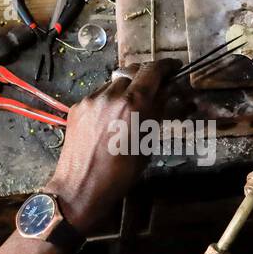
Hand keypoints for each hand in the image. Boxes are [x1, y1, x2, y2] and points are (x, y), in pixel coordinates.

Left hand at [43, 60, 177, 233]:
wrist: (81, 187)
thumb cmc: (120, 174)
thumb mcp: (147, 145)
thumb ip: (157, 114)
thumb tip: (169, 96)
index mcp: (133, 104)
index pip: (153, 70)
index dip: (167, 66)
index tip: (174, 68)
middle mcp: (112, 95)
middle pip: (133, 70)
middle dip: (147, 76)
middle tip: (155, 88)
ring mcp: (92, 99)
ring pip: (115, 82)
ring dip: (127, 88)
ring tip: (131, 107)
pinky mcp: (78, 107)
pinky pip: (99, 95)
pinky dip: (110, 100)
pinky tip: (111, 118)